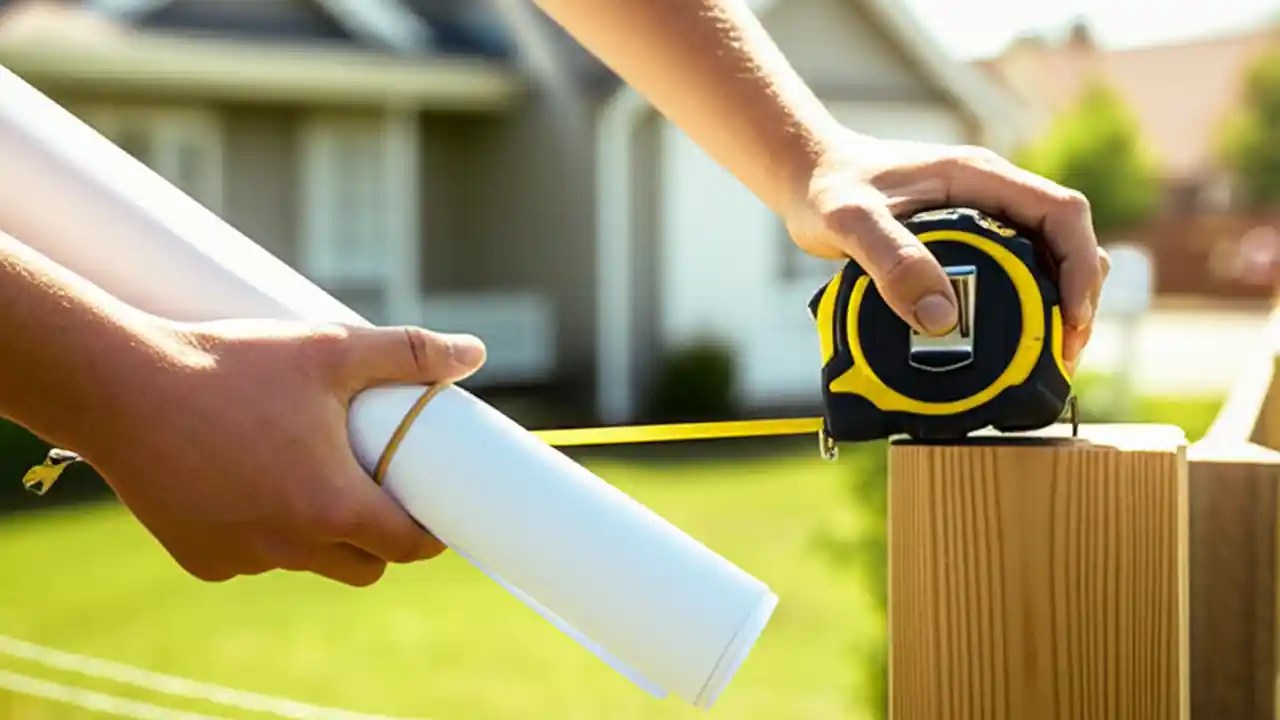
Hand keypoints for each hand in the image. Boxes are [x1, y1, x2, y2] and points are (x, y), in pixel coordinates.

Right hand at [78, 318, 486, 586]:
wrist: (123, 385)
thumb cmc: (235, 366)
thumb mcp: (330, 348)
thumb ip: (408, 353)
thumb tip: (474, 353)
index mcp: (334, 507)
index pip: (408, 546)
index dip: (430, 533)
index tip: (434, 512)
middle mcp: (292, 546)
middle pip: (363, 566)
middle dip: (378, 539)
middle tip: (374, 491)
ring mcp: (243, 558)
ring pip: (305, 561)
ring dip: (316, 534)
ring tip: (307, 478)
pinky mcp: (200, 559)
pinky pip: (249, 557)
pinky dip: (259, 533)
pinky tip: (248, 486)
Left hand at [785, 129, 1109, 371]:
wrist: (805, 175)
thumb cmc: (825, 189)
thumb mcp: (849, 222)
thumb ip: (891, 260)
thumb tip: (942, 318)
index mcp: (979, 177)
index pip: (1062, 212)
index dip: (1079, 265)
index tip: (1071, 317)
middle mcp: (989, 194)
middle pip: (1064, 241)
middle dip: (1077, 296)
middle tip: (1063, 354)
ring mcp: (979, 216)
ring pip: (1042, 258)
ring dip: (1053, 305)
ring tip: (1045, 358)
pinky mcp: (962, 241)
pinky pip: (1009, 272)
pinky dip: (1019, 307)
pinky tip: (1005, 344)